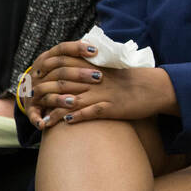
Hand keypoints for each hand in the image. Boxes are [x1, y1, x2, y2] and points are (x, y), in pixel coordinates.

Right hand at [22, 40, 101, 128]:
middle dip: (79, 74)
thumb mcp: (63, 64)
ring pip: (46, 91)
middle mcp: (38, 73)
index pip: (61, 50)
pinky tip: (45, 124)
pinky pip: (33, 114)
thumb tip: (103, 47)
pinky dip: (38, 119)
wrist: (32, 92)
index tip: (95, 51)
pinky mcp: (31, 107)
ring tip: (76, 101)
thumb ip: (78, 57)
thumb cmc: (58, 77)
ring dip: (60, 98)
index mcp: (46, 59)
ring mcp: (33, 90)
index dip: (77, 48)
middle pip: (58, 71)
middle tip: (99, 76)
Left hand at [34, 62, 168, 131]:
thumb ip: (95, 68)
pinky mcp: (111, 108)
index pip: (64, 66)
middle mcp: (95, 81)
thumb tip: (82, 71)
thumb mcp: (113, 70)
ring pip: (71, 101)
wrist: (156, 87)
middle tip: (34, 104)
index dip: (48, 74)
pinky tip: (65, 123)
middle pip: (62, 85)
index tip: (37, 81)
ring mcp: (102, 94)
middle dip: (45, 94)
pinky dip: (75, 118)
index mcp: (95, 68)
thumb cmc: (135, 80)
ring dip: (55, 111)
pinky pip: (89, 113)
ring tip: (44, 120)